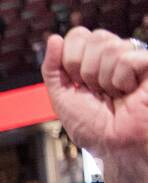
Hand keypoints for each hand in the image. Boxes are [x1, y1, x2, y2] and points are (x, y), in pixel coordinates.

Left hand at [42, 29, 147, 182]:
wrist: (114, 144)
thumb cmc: (92, 127)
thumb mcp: (61, 97)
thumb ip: (52, 69)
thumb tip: (54, 39)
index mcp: (92, 60)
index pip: (77, 36)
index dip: (70, 61)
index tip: (77, 85)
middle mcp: (113, 55)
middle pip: (93, 38)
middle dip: (86, 72)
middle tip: (97, 91)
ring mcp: (133, 58)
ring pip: (110, 48)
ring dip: (105, 79)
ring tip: (115, 94)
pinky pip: (129, 58)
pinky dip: (122, 80)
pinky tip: (129, 91)